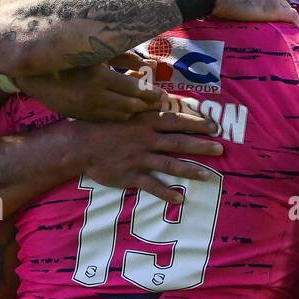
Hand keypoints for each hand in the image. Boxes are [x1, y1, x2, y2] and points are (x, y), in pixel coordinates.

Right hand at [17, 54, 164, 122]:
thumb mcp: (98, 51)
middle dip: (148, 106)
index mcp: (100, 77)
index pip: (136, 90)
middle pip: (131, 107)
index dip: (152, 94)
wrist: (33, 72)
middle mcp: (94, 97)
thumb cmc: (70, 55)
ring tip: (145, 107)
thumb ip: (126, 57)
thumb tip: (149, 64)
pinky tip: (126, 111)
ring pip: (120, 116)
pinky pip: (106, 119)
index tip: (162, 94)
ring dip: (135, 113)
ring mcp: (86, 109)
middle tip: (159, 103)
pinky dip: (119, 116)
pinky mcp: (79, 116)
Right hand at [77, 109, 223, 203]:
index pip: (176, 121)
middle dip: (201, 146)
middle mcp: (146, 140)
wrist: (78, 145)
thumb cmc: (102, 125)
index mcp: (145, 122)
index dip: (196, 123)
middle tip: (221, 149)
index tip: (214, 126)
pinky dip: (166, 193)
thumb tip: (164, 100)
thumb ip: (144, 110)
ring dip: (190, 170)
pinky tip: (180, 199)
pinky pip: (152, 186)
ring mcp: (139, 159)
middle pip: (179, 143)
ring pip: (169, 165)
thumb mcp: (124, 111)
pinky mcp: (130, 176)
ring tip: (208, 176)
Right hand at [207, 0, 297, 24]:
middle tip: (265, 23)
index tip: (259, 11)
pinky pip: (292, 18)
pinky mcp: (275, 10)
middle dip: (273, 10)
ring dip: (281, 18)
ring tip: (275, 30)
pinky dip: (292, 25)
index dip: (265, 2)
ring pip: (285, 9)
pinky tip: (290, 33)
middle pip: (278, 0)